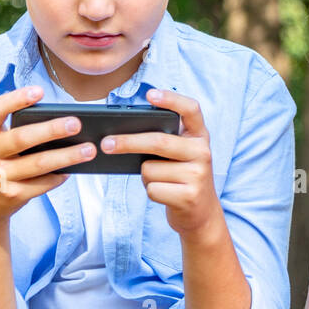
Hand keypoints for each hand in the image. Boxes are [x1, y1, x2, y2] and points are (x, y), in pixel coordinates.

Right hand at [0, 85, 94, 226]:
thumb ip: (14, 130)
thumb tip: (60, 121)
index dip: (16, 99)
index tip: (40, 91)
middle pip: (22, 138)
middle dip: (52, 130)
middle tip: (77, 124)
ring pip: (39, 164)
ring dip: (67, 156)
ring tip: (89, 150)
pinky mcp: (11, 196)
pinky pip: (42, 184)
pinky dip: (59, 176)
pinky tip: (72, 170)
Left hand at [102, 88, 220, 235]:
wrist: (201, 214)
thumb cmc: (180, 177)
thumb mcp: (180, 155)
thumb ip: (164, 141)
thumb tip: (120, 137)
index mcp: (199, 136)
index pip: (191, 109)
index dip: (171, 99)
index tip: (150, 94)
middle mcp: (203, 152)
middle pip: (158, 141)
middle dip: (127, 142)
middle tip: (105, 144)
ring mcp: (198, 175)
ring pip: (150, 169)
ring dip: (145, 176)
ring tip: (161, 180)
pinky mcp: (189, 196)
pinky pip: (152, 189)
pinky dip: (151, 192)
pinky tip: (165, 194)